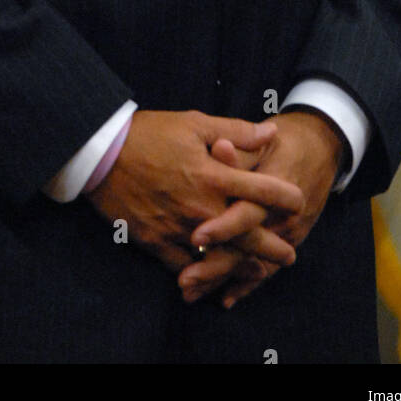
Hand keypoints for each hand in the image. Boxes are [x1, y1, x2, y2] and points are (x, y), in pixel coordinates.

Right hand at [86, 109, 303, 282]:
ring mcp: (178, 228)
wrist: (101, 153)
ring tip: (257, 270)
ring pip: (219, 257)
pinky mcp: (156, 241)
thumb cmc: (149, 133)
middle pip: (247, 234)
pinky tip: (213, 277)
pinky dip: (202, 274)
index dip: (285, 197)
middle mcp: (200, 206)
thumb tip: (271, 132)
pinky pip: (186, 266)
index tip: (299, 203)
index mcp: (212, 174)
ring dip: (242, 265)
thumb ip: (237, 131)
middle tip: (289, 256)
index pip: (261, 190)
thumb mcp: (194, 123)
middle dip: (272, 247)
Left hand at [183, 110, 343, 307]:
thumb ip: (240, 149)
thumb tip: (219, 147)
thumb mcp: (262, 139)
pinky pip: (267, 268)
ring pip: (253, 263)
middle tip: (184, 280)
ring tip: (192, 293)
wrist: (320, 147)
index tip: (196, 236)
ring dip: (222, 279)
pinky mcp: (289, 241)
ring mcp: (287, 233)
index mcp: (275, 187)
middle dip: (215, 266)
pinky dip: (246, 286)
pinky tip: (225, 299)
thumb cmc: (282, 140)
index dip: (223, 226)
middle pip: (248, 248)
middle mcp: (282, 216)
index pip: (248, 212)